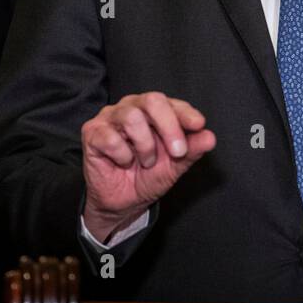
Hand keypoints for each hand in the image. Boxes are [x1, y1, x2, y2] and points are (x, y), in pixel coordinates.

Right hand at [81, 92, 214, 241]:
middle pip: (152, 100)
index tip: (199, 125)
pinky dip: (123, 155)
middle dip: (169, 126)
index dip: (186, 113)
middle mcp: (132, 107)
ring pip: (132, 117)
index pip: (172, 103)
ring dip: (145, 146)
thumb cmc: (148, 176)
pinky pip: (111, 138)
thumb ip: (192, 150)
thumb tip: (210, 137)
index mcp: (154, 111)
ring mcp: (110, 117)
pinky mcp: (92, 131)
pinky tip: (123, 162)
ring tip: (146, 162)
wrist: (122, 202)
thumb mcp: (175, 166)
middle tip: (178, 152)